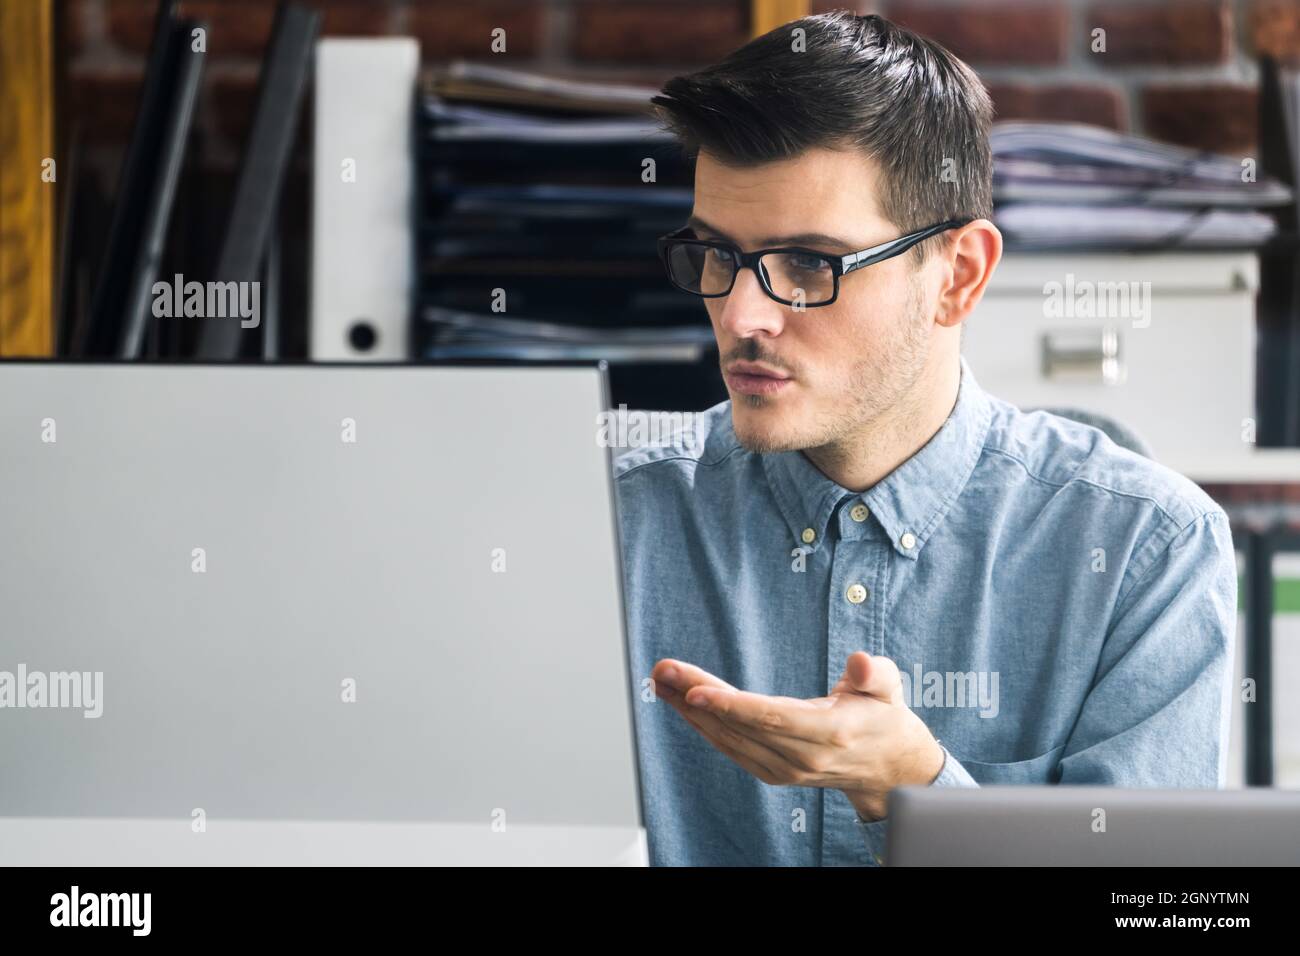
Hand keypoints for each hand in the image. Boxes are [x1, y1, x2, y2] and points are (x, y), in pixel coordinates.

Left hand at [651, 652, 944, 820]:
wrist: (887, 767)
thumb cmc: (882, 716)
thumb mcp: (888, 687)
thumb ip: (875, 673)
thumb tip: (859, 661)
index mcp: (831, 733)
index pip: (772, 718)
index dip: (732, 705)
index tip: (695, 691)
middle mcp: (804, 757)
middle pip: (741, 726)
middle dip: (696, 698)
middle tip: (662, 672)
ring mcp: (786, 769)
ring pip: (729, 739)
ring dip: (690, 711)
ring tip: (661, 681)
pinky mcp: (772, 771)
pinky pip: (731, 748)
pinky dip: (703, 725)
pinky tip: (682, 703)